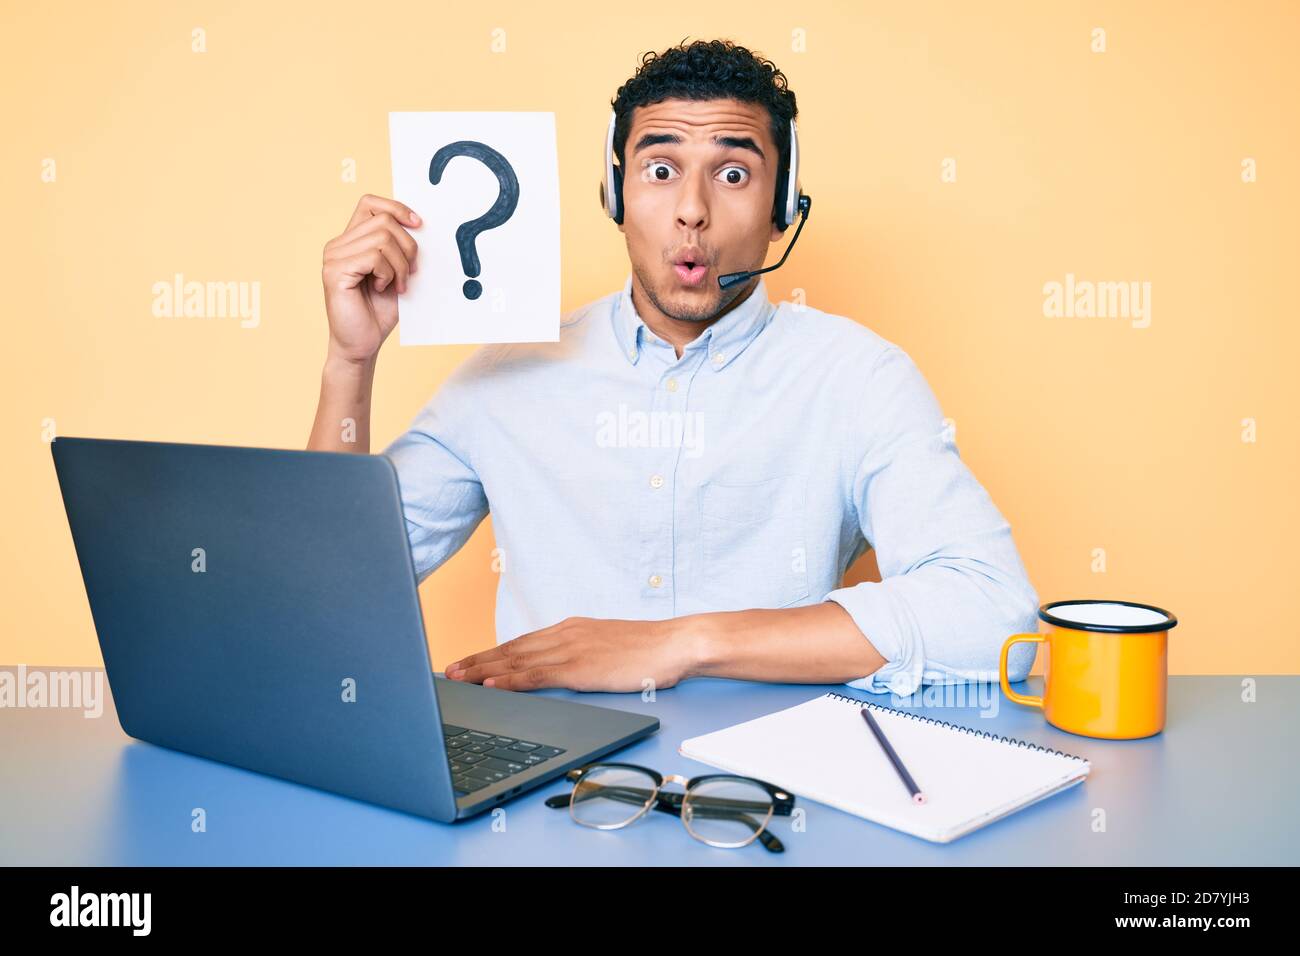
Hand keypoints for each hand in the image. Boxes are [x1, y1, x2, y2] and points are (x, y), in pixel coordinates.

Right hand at [320, 193, 420, 364]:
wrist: (362, 345)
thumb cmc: (379, 312)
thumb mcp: (397, 273)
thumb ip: (401, 249)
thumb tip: (420, 224)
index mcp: (351, 240)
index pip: (370, 203)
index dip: (396, 207)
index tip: (418, 224)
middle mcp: (338, 244)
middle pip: (384, 220)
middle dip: (408, 247)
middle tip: (410, 273)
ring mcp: (333, 257)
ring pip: (383, 238)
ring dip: (400, 265)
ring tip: (397, 284)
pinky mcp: (335, 272)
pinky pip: (374, 257)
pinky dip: (388, 273)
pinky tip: (383, 288)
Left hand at [444, 616, 698, 692]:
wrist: (676, 644)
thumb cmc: (649, 650)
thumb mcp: (608, 649)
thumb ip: (583, 656)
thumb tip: (565, 669)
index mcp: (571, 629)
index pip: (522, 642)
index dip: (491, 652)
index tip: (468, 660)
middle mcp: (564, 634)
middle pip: (510, 648)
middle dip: (476, 659)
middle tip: (447, 669)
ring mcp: (570, 649)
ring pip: (515, 659)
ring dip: (482, 669)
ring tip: (456, 676)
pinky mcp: (579, 667)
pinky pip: (536, 674)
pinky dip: (508, 679)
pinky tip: (490, 684)